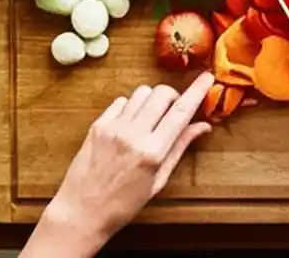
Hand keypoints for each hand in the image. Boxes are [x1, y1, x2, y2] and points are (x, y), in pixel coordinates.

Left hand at [20, 72, 214, 257]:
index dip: (197, 91)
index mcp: (152, 152)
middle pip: (162, 93)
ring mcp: (113, 127)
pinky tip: (130, 123)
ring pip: (141, 93)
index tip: (207, 77)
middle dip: (173, 96)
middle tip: (174, 110)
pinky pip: (121, 101)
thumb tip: (202, 126)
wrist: (81, 211)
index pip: (181, 112)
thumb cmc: (123, 204)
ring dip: (152, 100)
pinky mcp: (98, 125)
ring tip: (150, 119)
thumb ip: (179, 148)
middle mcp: (133, 135)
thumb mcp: (158, 181)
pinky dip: (131, 106)